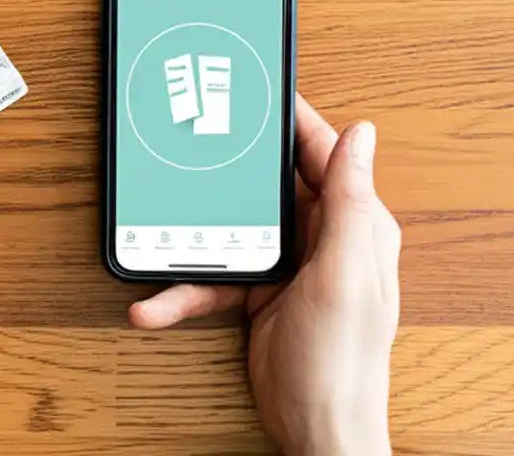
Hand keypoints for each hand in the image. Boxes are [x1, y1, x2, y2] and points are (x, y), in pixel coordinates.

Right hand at [129, 95, 400, 455]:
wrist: (317, 430)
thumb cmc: (343, 362)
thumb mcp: (343, 274)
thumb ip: (349, 202)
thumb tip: (362, 133)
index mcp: (352, 225)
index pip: (321, 155)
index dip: (291, 121)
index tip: (258, 90)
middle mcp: (322, 240)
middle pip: (268, 188)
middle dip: (227, 174)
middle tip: (190, 145)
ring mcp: (288, 268)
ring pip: (231, 232)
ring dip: (191, 240)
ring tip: (155, 232)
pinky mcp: (258, 296)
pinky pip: (213, 280)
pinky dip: (181, 291)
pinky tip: (151, 304)